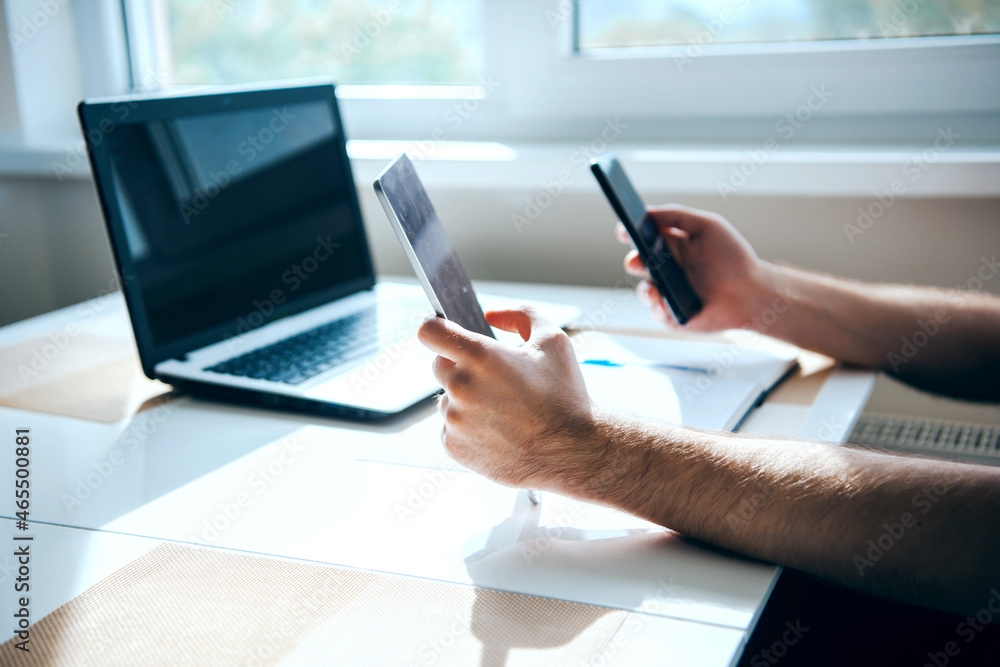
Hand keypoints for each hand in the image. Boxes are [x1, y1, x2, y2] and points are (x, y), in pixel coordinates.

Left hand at [417, 307, 596, 493]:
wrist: (573, 452)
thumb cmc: (565, 397)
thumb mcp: (554, 341)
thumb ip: (522, 315)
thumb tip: (492, 315)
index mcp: (480, 356)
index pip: (429, 331)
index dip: (436, 329)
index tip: (446, 334)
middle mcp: (460, 387)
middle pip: (438, 365)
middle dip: (460, 366)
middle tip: (495, 379)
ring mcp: (454, 420)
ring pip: (447, 399)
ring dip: (466, 400)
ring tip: (504, 411)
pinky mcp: (454, 446)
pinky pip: (450, 428)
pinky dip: (469, 428)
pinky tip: (499, 431)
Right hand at [618, 204, 769, 332]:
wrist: (752, 293)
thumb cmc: (732, 258)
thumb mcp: (708, 226)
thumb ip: (676, 216)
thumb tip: (645, 213)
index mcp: (671, 245)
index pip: (642, 237)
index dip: (630, 233)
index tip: (624, 231)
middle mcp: (666, 269)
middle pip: (638, 263)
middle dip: (633, 262)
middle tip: (636, 262)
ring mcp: (667, 293)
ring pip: (645, 290)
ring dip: (646, 290)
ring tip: (654, 290)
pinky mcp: (672, 315)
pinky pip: (656, 313)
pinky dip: (659, 309)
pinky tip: (667, 304)